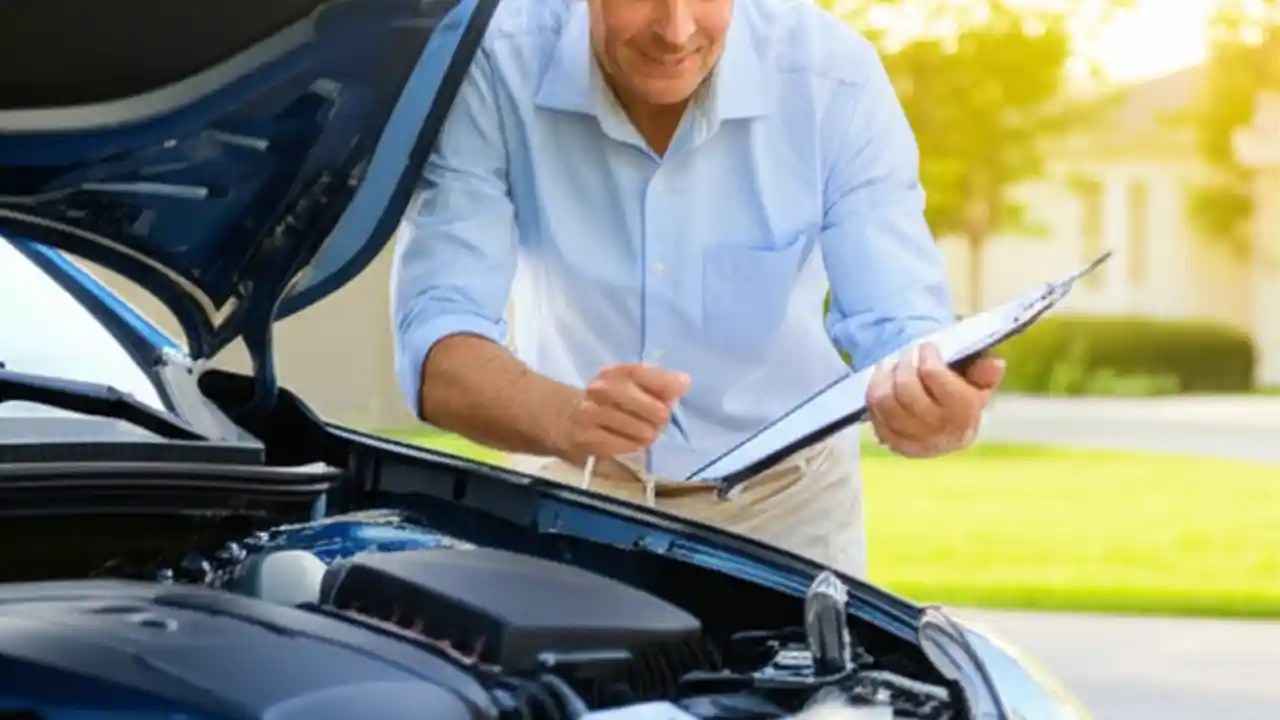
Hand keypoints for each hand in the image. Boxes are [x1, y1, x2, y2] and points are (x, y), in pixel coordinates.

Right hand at [556, 363, 690, 462]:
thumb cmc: (607, 399)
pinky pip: (629, 447)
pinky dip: (632, 446)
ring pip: (646, 434)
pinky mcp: (589, 439)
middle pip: (658, 412)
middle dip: (660, 420)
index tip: (675, 394)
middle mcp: (604, 390)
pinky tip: (623, 439)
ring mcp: (594, 415)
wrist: (562, 416)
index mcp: (617, 372)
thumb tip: (684, 382)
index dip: (671, 388)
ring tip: (636, 431)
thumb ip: (658, 381)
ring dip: (647, 436)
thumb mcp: (628, 382)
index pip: (655, 378)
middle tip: (652, 420)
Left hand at [866, 343, 1004, 457]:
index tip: (928, 347)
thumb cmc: (963, 393)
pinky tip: (883, 379)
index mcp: (964, 412)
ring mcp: (913, 440)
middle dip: (905, 363)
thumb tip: (996, 364)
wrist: (948, 427)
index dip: (927, 357)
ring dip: (885, 375)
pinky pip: (873, 412)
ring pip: (885, 400)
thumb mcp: (979, 381)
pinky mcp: (893, 443)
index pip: (935, 377)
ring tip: (892, 363)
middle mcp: (939, 431)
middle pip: (906, 388)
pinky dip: (874, 390)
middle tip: (909, 352)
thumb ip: (985, 371)